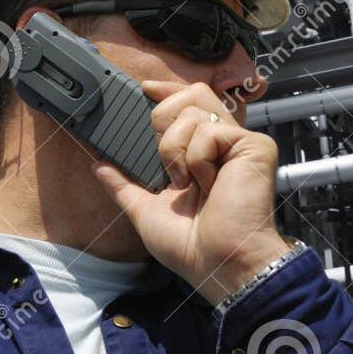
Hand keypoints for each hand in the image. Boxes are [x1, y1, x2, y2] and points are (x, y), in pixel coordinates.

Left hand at [91, 79, 287, 305]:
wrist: (217, 264)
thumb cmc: (192, 246)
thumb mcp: (146, 210)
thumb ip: (123, 184)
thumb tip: (98, 165)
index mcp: (201, 154)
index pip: (187, 103)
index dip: (166, 90)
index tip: (144, 89)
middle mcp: (222, 143)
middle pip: (191, 94)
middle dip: (164, 121)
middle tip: (167, 162)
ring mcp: (239, 143)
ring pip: (193, 111)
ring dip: (175, 150)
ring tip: (187, 183)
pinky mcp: (254, 146)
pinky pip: (210, 131)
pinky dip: (197, 160)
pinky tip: (208, 185)